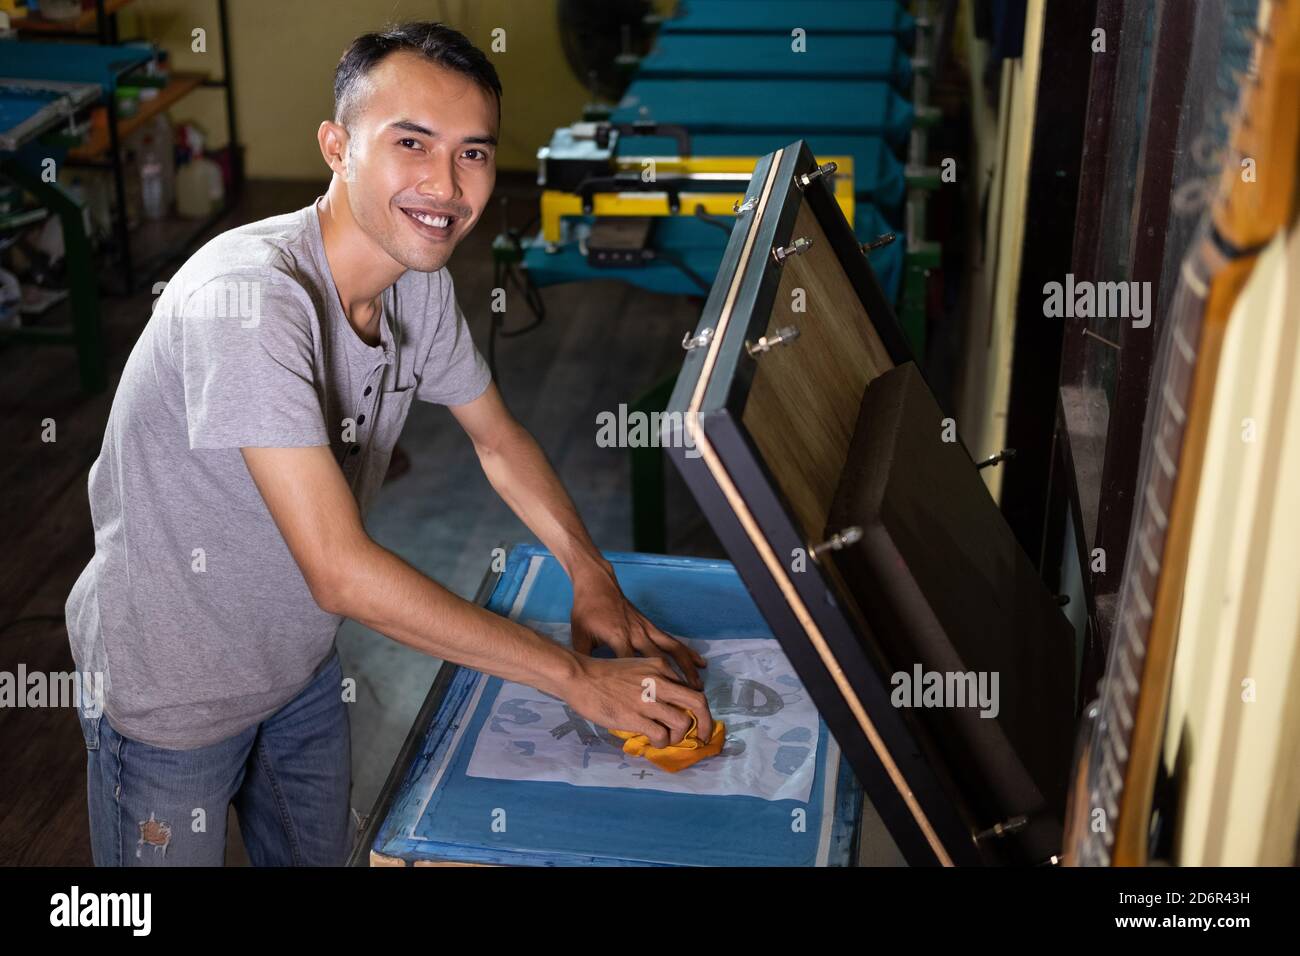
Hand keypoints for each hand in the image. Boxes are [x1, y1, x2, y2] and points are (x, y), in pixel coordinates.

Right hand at [562, 653, 715, 747]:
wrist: (580, 677)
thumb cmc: (604, 674)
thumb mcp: (638, 668)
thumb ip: (656, 681)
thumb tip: (669, 704)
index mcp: (661, 667)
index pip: (690, 688)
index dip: (695, 707)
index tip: (693, 718)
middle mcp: (660, 681)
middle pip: (698, 703)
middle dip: (706, 723)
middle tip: (703, 736)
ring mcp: (648, 700)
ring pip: (683, 723)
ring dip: (680, 736)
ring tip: (668, 739)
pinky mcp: (636, 717)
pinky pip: (662, 736)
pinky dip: (662, 743)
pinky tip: (654, 742)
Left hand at [570, 565, 707, 689]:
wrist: (598, 585)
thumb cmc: (586, 611)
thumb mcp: (579, 635)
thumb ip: (583, 658)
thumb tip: (583, 683)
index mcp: (618, 638)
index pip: (632, 667)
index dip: (642, 686)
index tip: (652, 705)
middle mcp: (636, 634)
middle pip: (659, 660)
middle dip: (674, 680)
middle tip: (685, 700)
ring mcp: (646, 629)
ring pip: (672, 649)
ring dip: (687, 667)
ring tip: (698, 685)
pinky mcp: (651, 625)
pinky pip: (672, 640)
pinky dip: (687, 652)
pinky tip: (700, 662)